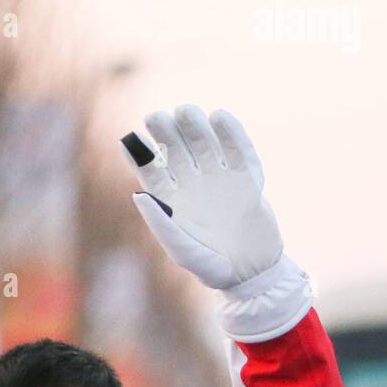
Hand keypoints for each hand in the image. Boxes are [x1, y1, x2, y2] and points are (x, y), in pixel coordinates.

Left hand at [120, 104, 283, 288]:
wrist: (253, 274)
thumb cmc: (212, 268)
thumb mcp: (183, 251)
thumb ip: (161, 224)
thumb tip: (136, 194)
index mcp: (171, 200)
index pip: (152, 169)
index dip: (142, 152)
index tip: (133, 137)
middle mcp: (193, 184)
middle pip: (176, 149)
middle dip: (167, 132)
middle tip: (158, 117)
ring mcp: (220, 178)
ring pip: (205, 142)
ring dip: (195, 125)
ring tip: (186, 112)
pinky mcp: (247, 177)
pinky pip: (238, 149)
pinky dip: (231, 132)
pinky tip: (220, 117)